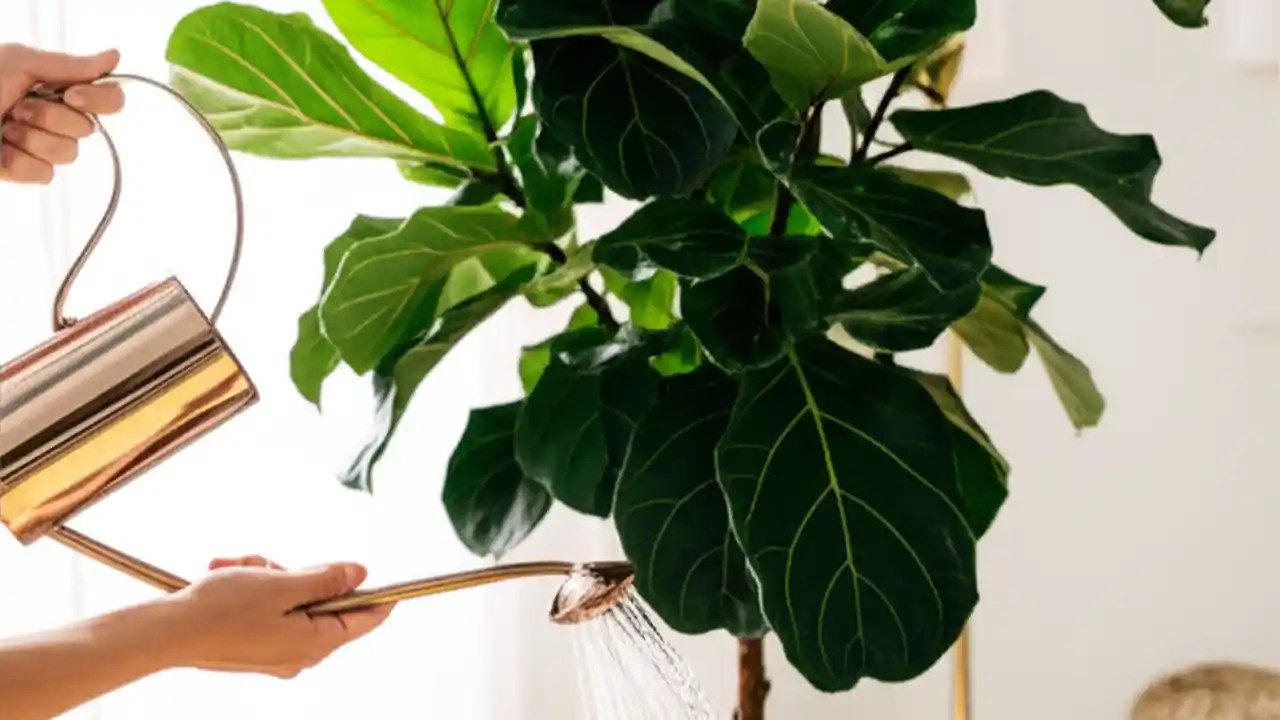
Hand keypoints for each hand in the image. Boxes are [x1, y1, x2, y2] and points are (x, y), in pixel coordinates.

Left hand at [0, 44, 123, 183]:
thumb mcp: (18, 63)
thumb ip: (68, 65)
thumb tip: (113, 57)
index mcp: (56, 87)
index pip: (108, 98)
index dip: (100, 100)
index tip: (72, 95)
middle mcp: (54, 116)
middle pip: (88, 129)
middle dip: (50, 118)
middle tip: (16, 108)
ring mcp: (41, 145)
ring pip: (67, 153)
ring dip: (30, 139)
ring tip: (2, 129)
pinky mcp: (26, 170)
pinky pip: (44, 174)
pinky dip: (17, 162)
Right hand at [160, 555, 393, 678]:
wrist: (166, 633)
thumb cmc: (223, 610)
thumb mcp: (282, 584)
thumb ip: (326, 579)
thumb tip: (361, 574)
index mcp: (315, 643)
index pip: (365, 619)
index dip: (380, 596)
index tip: (397, 581)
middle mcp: (299, 653)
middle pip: (322, 600)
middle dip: (296, 572)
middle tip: (268, 562)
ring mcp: (276, 650)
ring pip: (290, 596)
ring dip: (267, 573)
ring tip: (238, 567)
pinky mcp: (254, 644)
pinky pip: (267, 606)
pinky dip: (251, 584)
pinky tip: (227, 575)